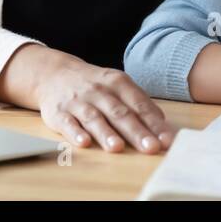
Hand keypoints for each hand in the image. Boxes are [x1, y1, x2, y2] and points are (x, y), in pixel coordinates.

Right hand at [0, 44, 174, 153]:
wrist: (54, 73)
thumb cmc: (94, 85)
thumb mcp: (117, 85)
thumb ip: (138, 103)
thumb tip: (162, 124)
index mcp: (118, 83)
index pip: (139, 104)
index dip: (153, 123)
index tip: (166, 140)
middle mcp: (99, 91)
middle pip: (120, 113)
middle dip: (136, 131)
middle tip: (151, 148)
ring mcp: (78, 102)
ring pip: (94, 118)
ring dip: (106, 133)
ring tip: (118, 148)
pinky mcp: (58, 113)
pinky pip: (68, 123)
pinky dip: (75, 133)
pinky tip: (84, 143)